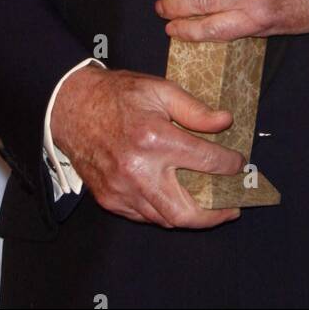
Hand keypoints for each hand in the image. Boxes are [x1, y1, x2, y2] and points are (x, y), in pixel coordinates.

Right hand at [49, 65, 244, 227]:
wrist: (70, 107)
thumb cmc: (116, 95)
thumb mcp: (159, 90)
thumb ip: (194, 109)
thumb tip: (225, 122)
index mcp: (154, 138)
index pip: (205, 161)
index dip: (229, 164)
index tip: (238, 163)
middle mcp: (138, 171)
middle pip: (185, 212)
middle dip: (215, 214)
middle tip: (231, 207)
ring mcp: (121, 190)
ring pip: (164, 220)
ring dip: (190, 215)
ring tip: (208, 204)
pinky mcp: (109, 199)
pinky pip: (144, 216)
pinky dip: (163, 211)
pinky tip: (175, 198)